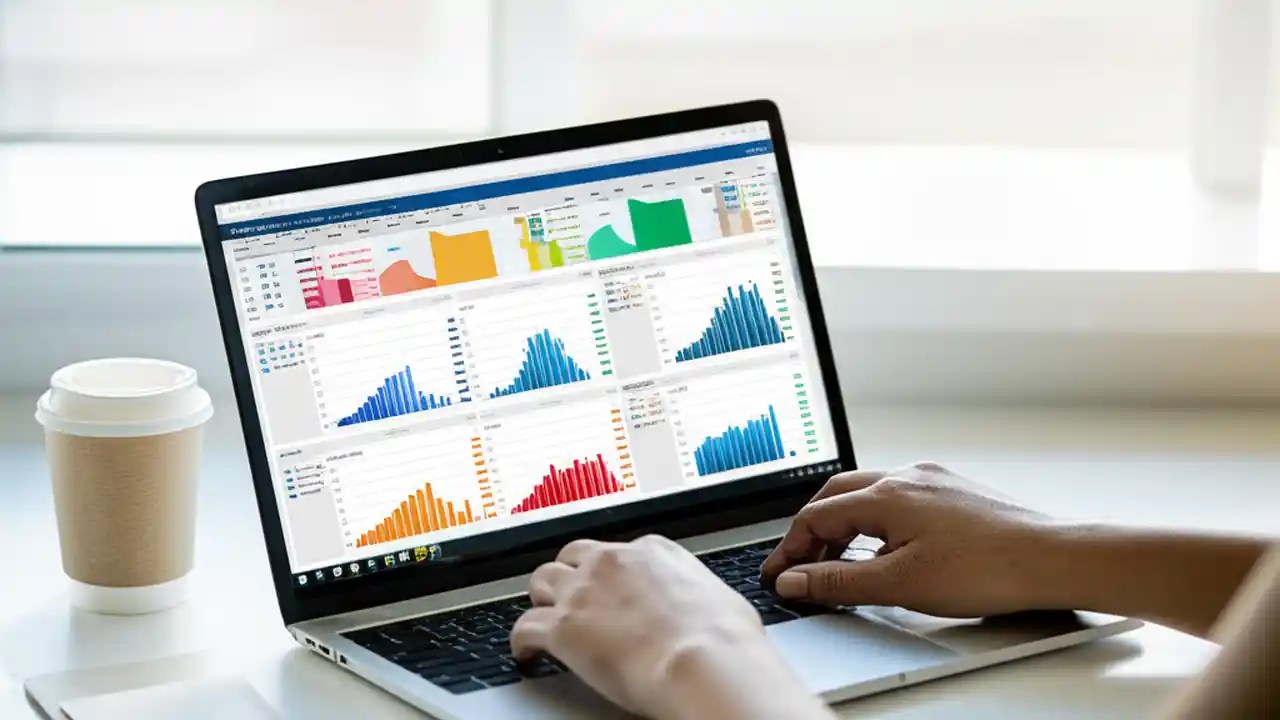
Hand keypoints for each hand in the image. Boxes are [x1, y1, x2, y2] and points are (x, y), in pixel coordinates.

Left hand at [511, 535, 830, 719]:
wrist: (704, 662)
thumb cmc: (724, 639)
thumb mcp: (721, 599)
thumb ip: (700, 596)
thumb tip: (709, 609)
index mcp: (653, 552)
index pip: (618, 551)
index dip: (609, 571)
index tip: (609, 586)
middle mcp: (613, 562)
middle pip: (573, 558)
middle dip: (569, 576)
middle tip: (570, 597)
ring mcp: (583, 592)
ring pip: (542, 581)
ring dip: (542, 600)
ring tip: (543, 618)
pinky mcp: (562, 627)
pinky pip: (524, 627)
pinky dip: (522, 641)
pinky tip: (526, 653)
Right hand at [761, 462, 1059, 616]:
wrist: (1052, 559)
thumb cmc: (987, 568)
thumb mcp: (898, 584)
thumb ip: (838, 580)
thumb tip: (795, 579)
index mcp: (886, 495)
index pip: (816, 517)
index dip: (790, 549)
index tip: (777, 575)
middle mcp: (907, 477)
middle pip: (837, 496)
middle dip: (811, 530)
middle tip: (799, 564)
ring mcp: (933, 480)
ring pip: (869, 494)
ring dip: (844, 524)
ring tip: (838, 560)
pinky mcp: (955, 491)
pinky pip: (899, 497)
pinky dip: (876, 520)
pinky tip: (886, 546)